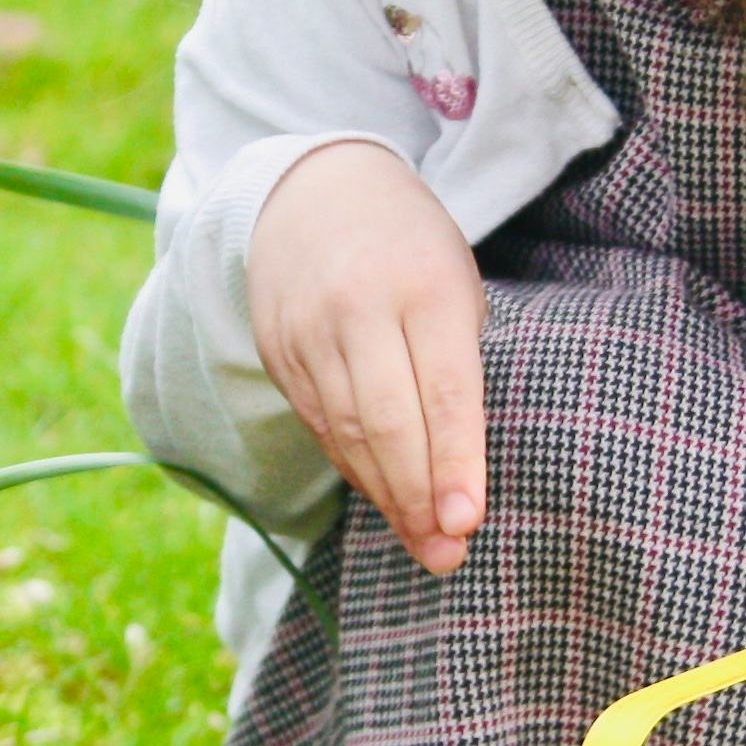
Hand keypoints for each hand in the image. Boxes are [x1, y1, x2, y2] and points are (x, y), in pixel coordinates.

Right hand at [248, 141, 485, 573]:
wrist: (314, 189)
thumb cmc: (411, 248)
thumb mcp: (455, 284)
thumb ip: (457, 366)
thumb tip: (456, 477)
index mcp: (424, 287)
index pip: (443, 390)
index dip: (454, 462)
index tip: (467, 522)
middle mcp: (359, 309)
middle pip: (387, 423)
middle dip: (418, 499)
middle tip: (447, 556)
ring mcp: (308, 331)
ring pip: (347, 433)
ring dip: (386, 497)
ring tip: (423, 543)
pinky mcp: (278, 350)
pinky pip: (319, 424)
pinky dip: (354, 467)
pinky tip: (383, 496)